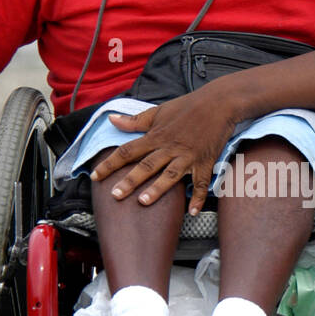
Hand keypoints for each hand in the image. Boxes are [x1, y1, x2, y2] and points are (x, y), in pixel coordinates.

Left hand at [89, 87, 239, 215]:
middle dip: (129, 180)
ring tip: (144, 202)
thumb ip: (135, 120)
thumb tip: (112, 120)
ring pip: (170, 175)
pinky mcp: (204, 162)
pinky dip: (198, 198)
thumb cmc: (188, 106)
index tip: (95, 175)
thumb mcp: (159, 111)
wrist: (219, 103)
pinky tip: (192, 212)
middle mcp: (169, 147)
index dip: (110, 163)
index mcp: (156, 136)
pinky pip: (201, 183)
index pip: (127, 150)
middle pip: (146, 165)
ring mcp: (187, 156)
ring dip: (157, 189)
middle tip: (115, 195)